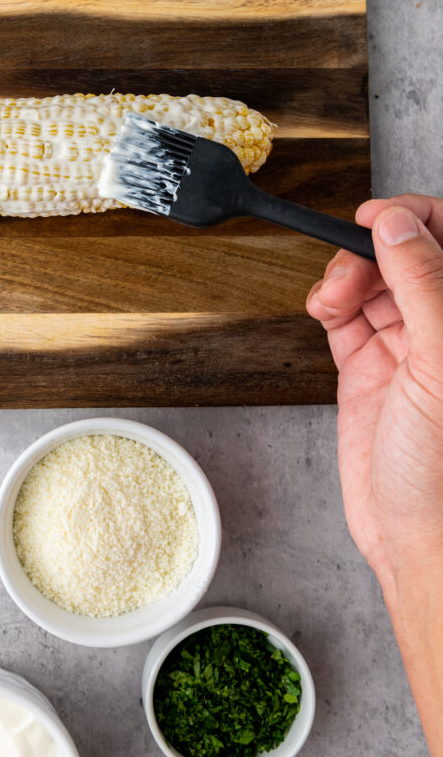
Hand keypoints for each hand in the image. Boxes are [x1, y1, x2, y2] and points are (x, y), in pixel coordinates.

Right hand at [306, 195, 442, 583]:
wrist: (416, 537)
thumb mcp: (440, 364)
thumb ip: (423, 287)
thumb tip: (398, 226)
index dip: (415, 220)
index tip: (377, 219)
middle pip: (405, 256)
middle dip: (371, 251)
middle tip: (350, 269)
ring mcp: (407, 348)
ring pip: (372, 281)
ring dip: (345, 277)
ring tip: (333, 297)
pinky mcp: (368, 370)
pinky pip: (345, 317)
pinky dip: (330, 304)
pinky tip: (325, 310)